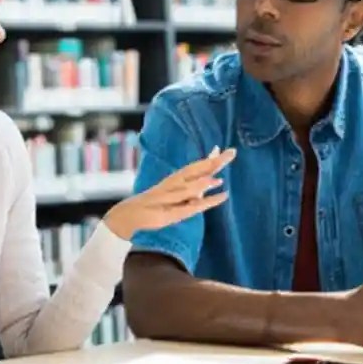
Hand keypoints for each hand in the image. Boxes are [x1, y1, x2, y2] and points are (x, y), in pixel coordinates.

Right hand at [103, 146, 235, 239]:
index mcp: (176, 179)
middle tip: (232, 153)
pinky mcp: (172, 212)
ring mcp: (171, 196)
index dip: (210, 159)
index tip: (225, 150)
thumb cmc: (155, 205)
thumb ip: (195, 190)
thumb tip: (213, 180)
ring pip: (190, 187)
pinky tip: (220, 197)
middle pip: (196, 170)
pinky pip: (191, 206)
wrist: (130, 213)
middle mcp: (174, 184)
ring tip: (220, 177)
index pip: (195, 167)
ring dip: (204, 182)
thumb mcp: (179, 197)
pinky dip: (207, 202)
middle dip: (213, 162)